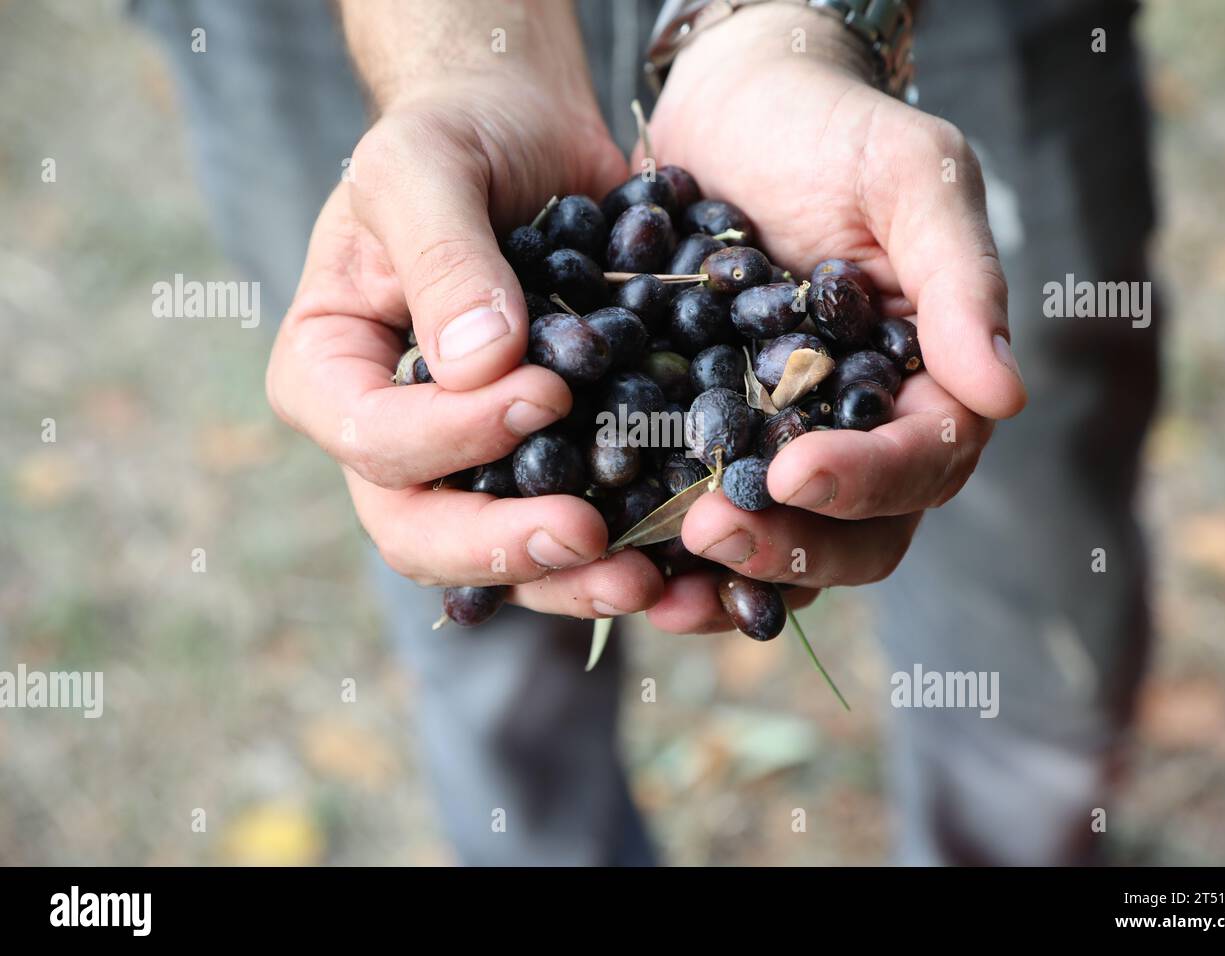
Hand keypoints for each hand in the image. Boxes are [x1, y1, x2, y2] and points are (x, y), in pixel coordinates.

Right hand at [265, 55, 664, 616]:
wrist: (529, 138)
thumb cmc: (456, 136)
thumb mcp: (426, 166)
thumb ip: (442, 258)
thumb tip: (479, 366)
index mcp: (334, 375)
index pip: (375, 440)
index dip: (452, 438)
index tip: (544, 394)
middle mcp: (394, 438)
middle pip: (422, 533)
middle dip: (504, 548)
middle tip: (588, 540)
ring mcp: (472, 462)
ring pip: (500, 557)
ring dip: (570, 578)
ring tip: (647, 577)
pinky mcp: (549, 461)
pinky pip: (575, 524)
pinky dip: (625, 548)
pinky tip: (683, 561)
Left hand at [642, 4, 1026, 632]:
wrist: (733, 109)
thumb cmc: (833, 130)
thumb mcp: (910, 179)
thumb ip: (959, 281)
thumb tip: (1005, 395)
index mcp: (928, 384)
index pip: (920, 462)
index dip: (863, 481)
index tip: (792, 471)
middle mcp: (864, 433)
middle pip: (858, 534)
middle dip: (789, 544)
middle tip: (710, 531)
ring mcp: (787, 445)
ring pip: (784, 547)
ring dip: (728, 579)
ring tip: (659, 589)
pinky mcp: (712, 442)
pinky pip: (704, 515)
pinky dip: (672, 554)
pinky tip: (624, 561)